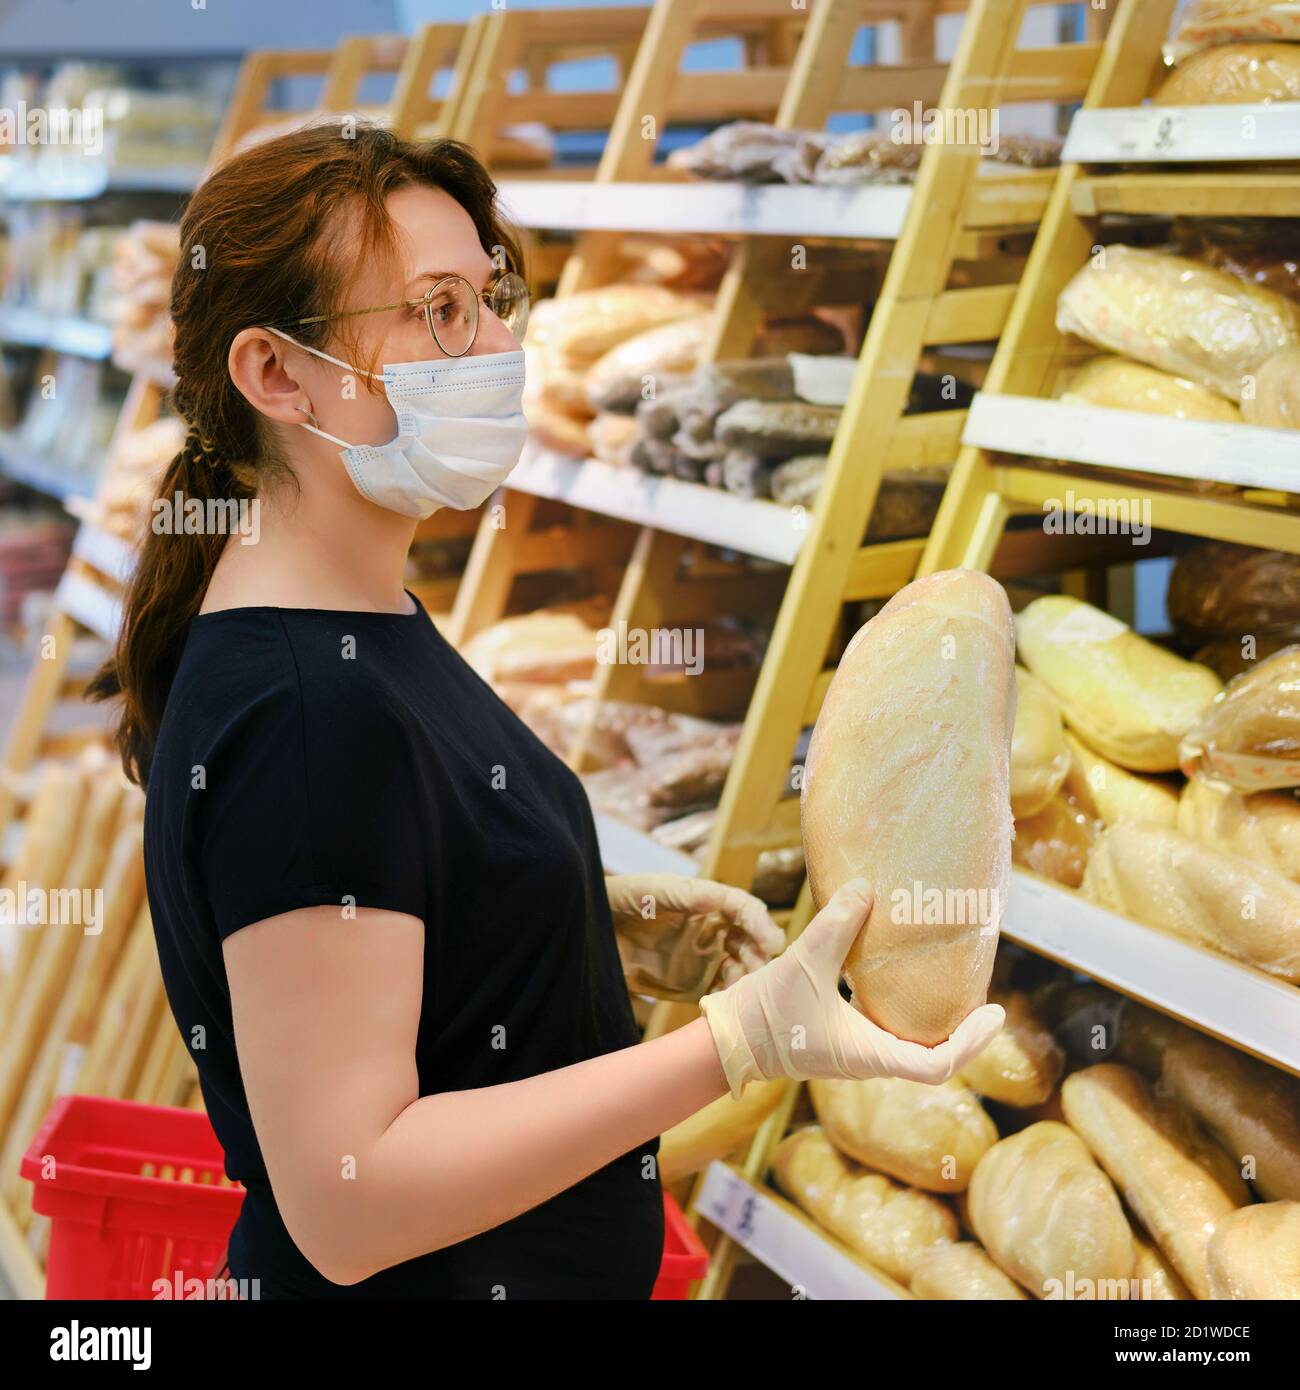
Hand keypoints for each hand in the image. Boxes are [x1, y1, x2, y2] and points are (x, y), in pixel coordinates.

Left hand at [607, 873, 785, 1002]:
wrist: (593, 928)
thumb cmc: (626, 899)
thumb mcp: (656, 890)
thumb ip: (690, 895)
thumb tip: (724, 900)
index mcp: (708, 902)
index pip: (744, 910)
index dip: (761, 924)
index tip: (772, 943)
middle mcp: (712, 930)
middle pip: (750, 942)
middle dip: (760, 955)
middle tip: (761, 972)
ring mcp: (703, 959)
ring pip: (741, 969)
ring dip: (748, 978)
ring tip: (743, 988)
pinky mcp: (692, 986)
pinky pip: (721, 994)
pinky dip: (731, 999)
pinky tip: (729, 1004)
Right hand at [699, 877, 1005, 1098]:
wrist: (730, 1039)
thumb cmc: (767, 1012)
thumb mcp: (804, 962)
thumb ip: (837, 925)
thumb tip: (866, 887)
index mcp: (869, 1054)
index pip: (937, 1065)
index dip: (971, 1042)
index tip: (995, 1015)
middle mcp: (870, 1059)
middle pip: (935, 1058)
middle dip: (964, 1033)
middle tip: (985, 998)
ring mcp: (857, 1052)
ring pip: (912, 1046)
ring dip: (939, 1025)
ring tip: (957, 989)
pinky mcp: (844, 1040)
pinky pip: (889, 1032)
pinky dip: (909, 1015)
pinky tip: (909, 986)